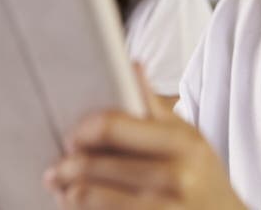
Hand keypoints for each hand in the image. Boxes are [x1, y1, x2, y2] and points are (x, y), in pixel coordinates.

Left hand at [44, 66, 244, 209]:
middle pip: (95, 165)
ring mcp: (165, 209)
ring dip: (68, 193)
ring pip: (91, 198)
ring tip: (61, 188)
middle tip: (56, 168)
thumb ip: (155, 107)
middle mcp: (175, 176)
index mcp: (182, 142)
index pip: (113, 127)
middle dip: (67, 166)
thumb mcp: (190, 139)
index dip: (83, 130)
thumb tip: (132, 66)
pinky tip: (77, 205)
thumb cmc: (204, 177)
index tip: (73, 136)